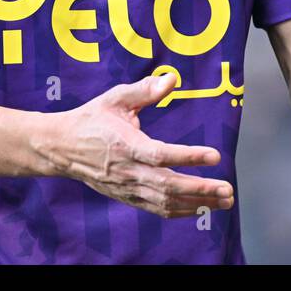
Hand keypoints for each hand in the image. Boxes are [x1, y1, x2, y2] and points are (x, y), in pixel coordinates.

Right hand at [49, 72, 234, 217]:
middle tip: (228, 189)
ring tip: (225, 200)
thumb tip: (172, 79)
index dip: (189, 157)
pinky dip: (182, 211)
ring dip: (198, 203)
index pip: (161, 155)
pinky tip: (202, 207)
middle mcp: (127, 171)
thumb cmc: (92, 119)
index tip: (215, 156)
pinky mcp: (127, 197)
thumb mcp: (115, 98)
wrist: (62, 148)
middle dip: (201, 189)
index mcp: (126, 145)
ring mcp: (127, 188)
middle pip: (168, 186)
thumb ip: (144, 90)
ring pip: (166, 202)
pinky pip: (158, 209)